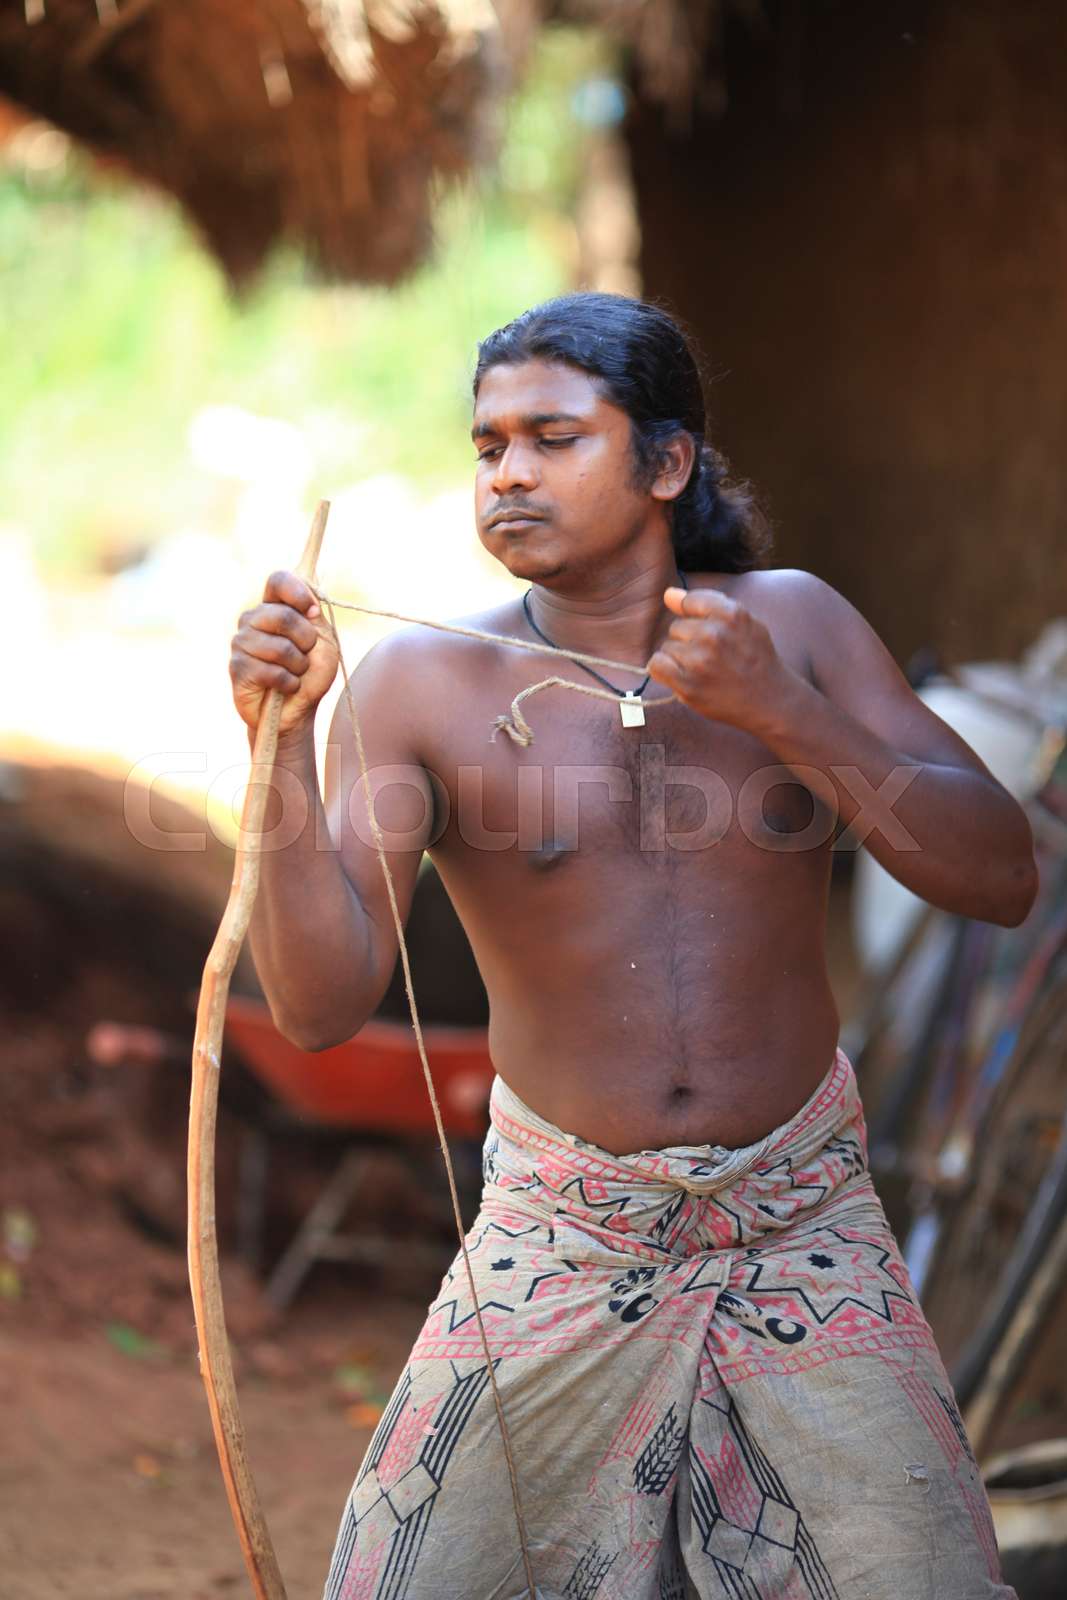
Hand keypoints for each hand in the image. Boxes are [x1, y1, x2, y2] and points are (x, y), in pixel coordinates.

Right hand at [230, 570, 339, 737]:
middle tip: (306, 655)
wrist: (297, 711)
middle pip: (283, 615)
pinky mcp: (237, 667)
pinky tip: (285, 687)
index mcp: (275, 608)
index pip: (278, 580)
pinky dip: (289, 682)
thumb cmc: (310, 674)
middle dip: (306, 640)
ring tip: (295, 673)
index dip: (297, 592)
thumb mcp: (323, 642)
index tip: (312, 612)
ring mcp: (242, 642)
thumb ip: (314, 618)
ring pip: (279, 647)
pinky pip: (271, 671)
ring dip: (299, 665)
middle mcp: (253, 620)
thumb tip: (308, 603)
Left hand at [648, 586, 792, 731]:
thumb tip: (669, 594)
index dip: (695, 618)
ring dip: (679, 659)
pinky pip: (657, 665)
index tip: (708, 634)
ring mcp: (700, 660)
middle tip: (711, 657)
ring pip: (667, 647)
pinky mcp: (688, 684)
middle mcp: (714, 634)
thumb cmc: (755, 658)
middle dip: (688, 641)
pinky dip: (664, 670)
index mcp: (731, 614)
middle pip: (677, 627)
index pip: (690, 601)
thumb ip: (706, 604)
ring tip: (703, 670)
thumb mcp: (743, 622)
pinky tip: (681, 676)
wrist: (770, 700)